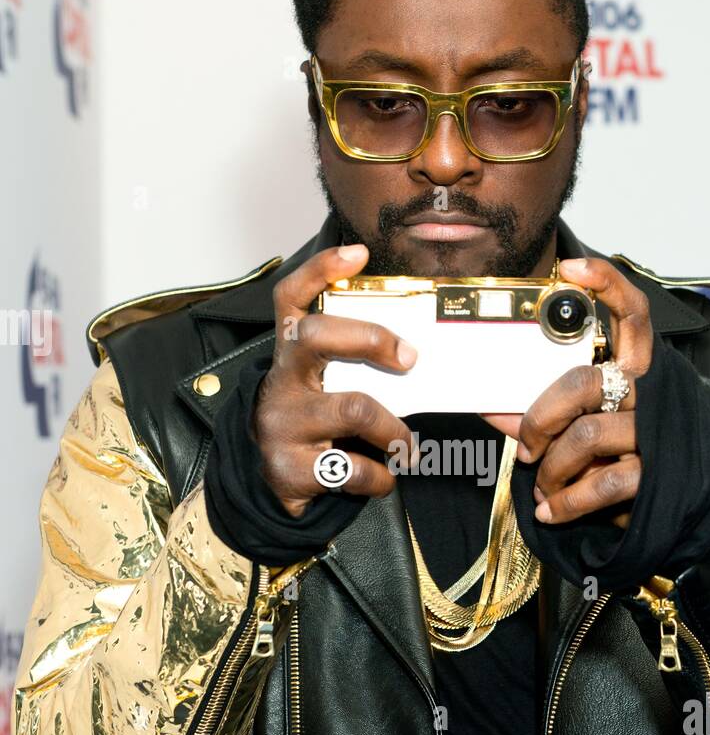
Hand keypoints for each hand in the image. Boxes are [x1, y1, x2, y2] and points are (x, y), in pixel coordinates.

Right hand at [254, 244, 417, 517]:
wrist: (271, 480)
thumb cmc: (314, 419)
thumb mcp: (323, 381)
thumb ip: (352, 359)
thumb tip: (415, 348)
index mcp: (291, 353)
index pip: (291, 298)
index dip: (319, 270)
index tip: (358, 254)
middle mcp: (281, 381)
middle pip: (316, 338)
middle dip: (372, 340)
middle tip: (410, 359)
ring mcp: (282, 424)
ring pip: (355, 409)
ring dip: (395, 430)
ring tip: (407, 444)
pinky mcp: (289, 469)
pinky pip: (353, 469)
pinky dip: (380, 476)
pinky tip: (383, 475)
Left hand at [482, 257, 652, 527]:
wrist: (663, 515)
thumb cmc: (611, 461)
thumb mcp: (575, 429)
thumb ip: (537, 412)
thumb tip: (486, 402)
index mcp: (632, 371)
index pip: (632, 314)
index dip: (607, 284)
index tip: (570, 270)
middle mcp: (648, 394)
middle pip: (584, 382)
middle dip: (541, 417)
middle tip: (527, 446)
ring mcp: (654, 434)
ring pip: (585, 436)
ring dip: (551, 468)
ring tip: (545, 485)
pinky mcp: (655, 475)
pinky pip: (600, 483)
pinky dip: (565, 502)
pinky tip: (553, 511)